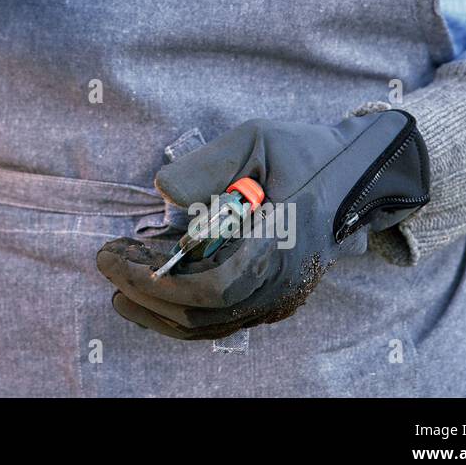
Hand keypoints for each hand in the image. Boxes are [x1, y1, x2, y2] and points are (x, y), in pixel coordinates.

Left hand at [96, 110, 429, 339]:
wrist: (360, 175)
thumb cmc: (307, 152)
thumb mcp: (257, 139)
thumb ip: (208, 166)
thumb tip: (163, 194)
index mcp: (278, 245)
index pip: (210, 288)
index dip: (154, 279)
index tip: (114, 254)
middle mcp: (281, 284)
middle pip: (200, 313)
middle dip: (142, 291)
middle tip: (105, 259)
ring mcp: (279, 298)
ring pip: (207, 325)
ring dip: (154, 306)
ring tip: (118, 276)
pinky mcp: (273, 300)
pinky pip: (219, 320)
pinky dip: (178, 309)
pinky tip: (147, 288)